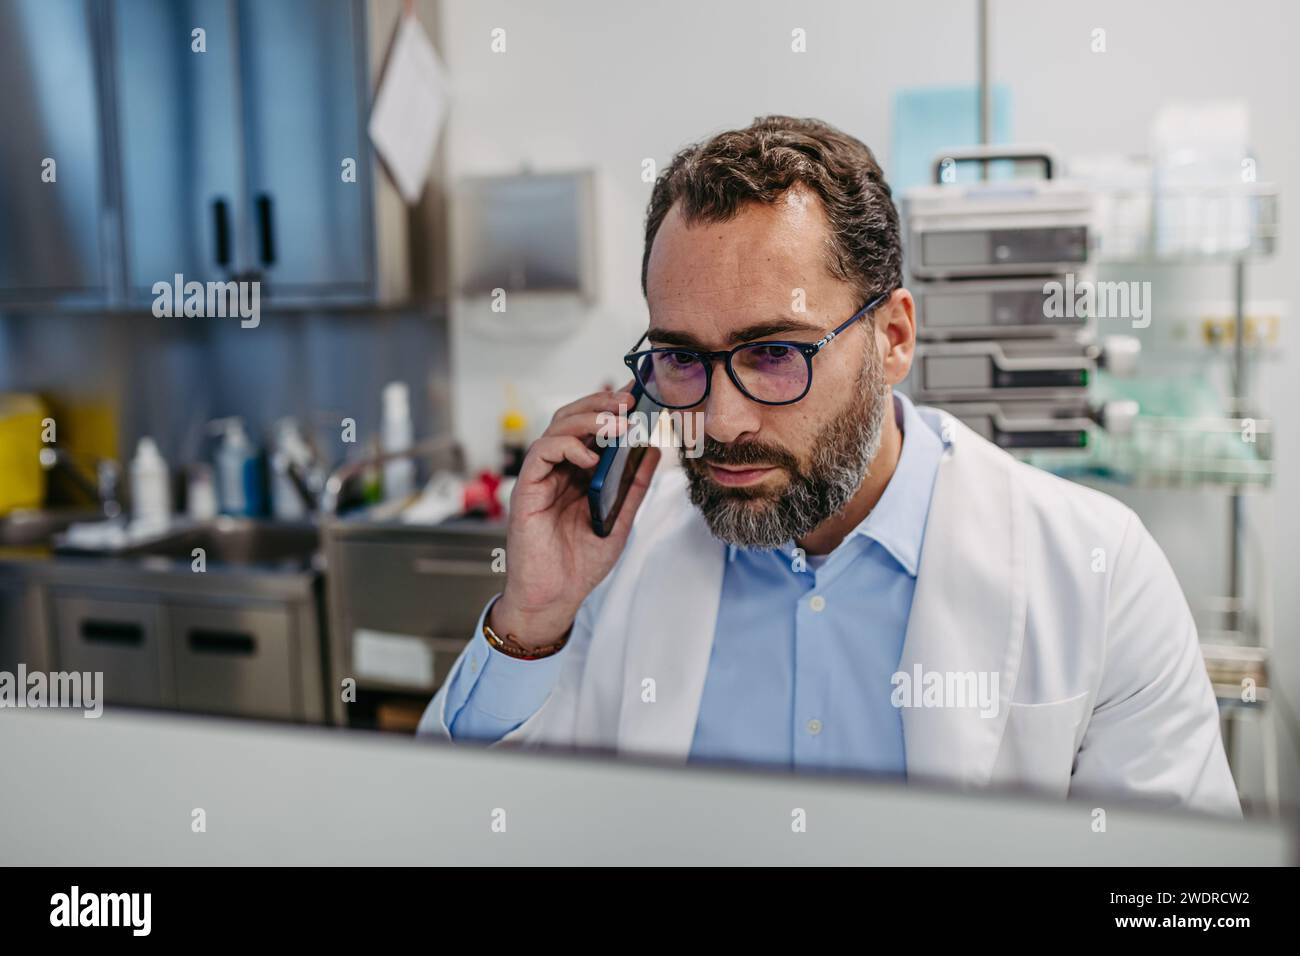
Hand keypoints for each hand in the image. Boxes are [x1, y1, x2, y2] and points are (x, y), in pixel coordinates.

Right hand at [492, 385, 659, 649]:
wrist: (554, 597)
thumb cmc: (580, 564)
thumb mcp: (619, 521)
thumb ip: (633, 486)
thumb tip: (653, 451)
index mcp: (578, 474)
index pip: (591, 429)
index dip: (610, 408)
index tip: (636, 395)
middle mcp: (558, 470)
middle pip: (571, 419)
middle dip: (599, 403)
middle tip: (627, 399)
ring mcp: (541, 477)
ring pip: (557, 428)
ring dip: (587, 418)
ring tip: (615, 422)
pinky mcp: (526, 489)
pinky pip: (542, 453)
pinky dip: (567, 446)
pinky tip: (589, 457)